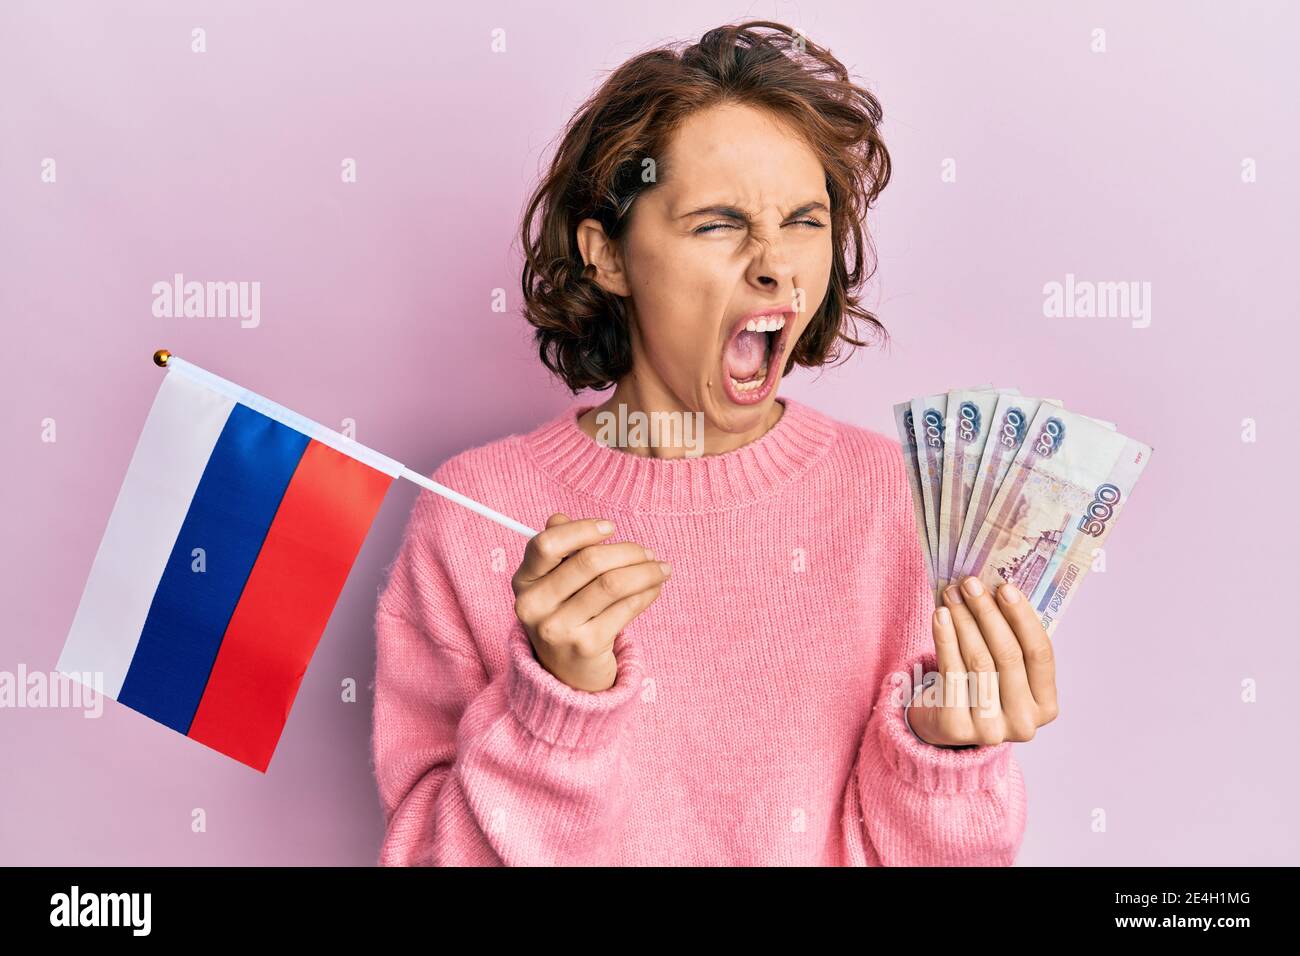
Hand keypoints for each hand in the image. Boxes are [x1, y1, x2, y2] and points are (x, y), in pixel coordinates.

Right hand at [511, 512, 669, 692]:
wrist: (567, 675)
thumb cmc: (566, 615)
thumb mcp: (552, 583)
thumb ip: (557, 550)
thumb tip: (559, 518)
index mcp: (523, 582)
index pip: (547, 544)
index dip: (583, 530)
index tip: (611, 528)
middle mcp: (534, 606)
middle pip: (589, 561)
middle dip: (627, 551)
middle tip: (649, 553)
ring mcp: (558, 629)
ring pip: (612, 584)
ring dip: (644, 571)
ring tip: (660, 568)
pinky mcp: (586, 646)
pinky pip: (625, 608)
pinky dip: (646, 593)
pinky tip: (654, 589)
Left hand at [905, 575, 1058, 747]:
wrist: (943, 722)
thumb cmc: (979, 684)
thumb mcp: (1004, 671)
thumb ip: (1010, 640)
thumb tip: (996, 590)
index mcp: (1046, 706)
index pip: (1040, 654)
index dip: (1023, 618)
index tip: (1005, 587)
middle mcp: (1024, 723)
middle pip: (1008, 655)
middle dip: (988, 613)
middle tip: (971, 584)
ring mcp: (991, 730)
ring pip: (978, 661)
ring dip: (964, 621)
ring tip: (952, 595)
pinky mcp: (956, 728)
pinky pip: (951, 673)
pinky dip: (945, 639)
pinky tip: (939, 616)